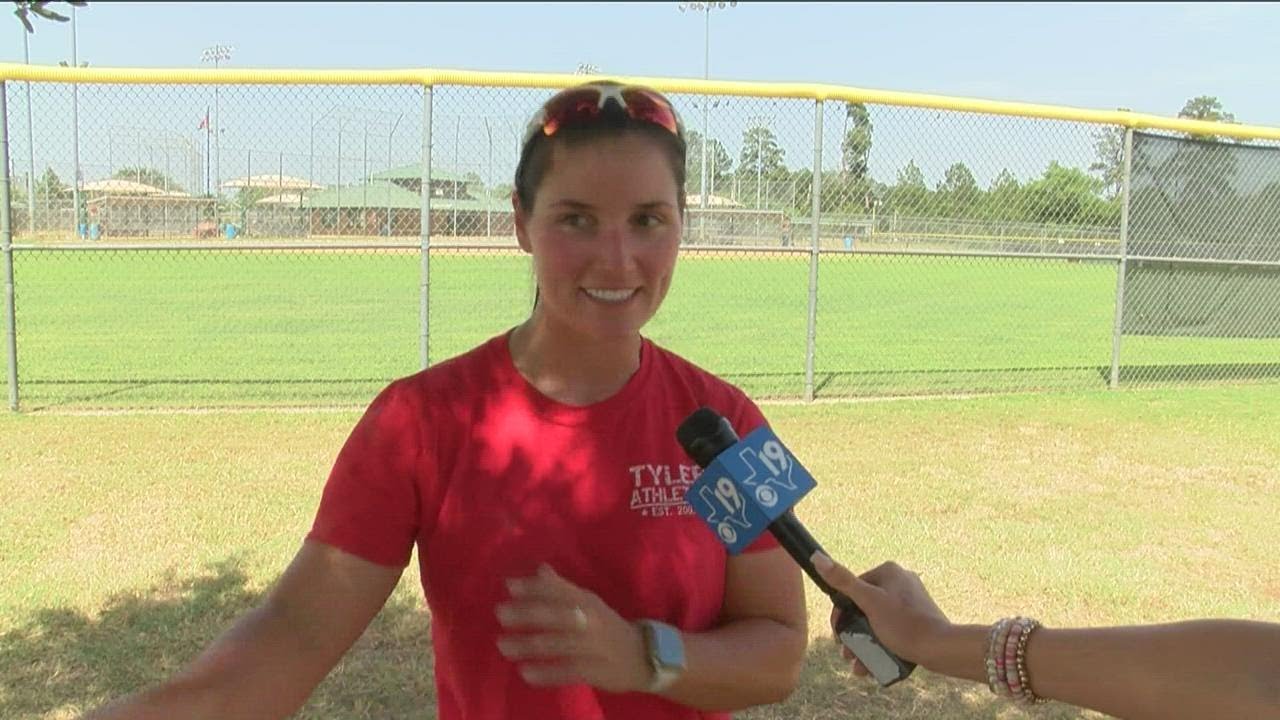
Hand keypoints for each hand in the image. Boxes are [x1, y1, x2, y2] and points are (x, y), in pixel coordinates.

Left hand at [496, 564, 651, 692]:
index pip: (559, 590)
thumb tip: (539, 569)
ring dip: (528, 644)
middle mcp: (589, 620)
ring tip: (503, 645)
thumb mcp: (588, 603)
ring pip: (557, 644)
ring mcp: (592, 646)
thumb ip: (562, 588)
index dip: (534, 587)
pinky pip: (567, 672)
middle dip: (527, 613)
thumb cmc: (606, 626)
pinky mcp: (595, 671)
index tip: (509, 585)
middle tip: (500, 613)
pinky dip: (546, 673)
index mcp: (586, 601)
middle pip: (556, 614)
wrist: (642, 656)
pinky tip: (525, 673)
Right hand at [811, 553, 950, 677]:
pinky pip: (892, 629)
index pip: (852, 589)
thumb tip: (817, 557)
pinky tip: (874, 664)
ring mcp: (910, 600)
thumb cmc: (905, 625)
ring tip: (859, 665)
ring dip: (864, 644)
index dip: (841, 614)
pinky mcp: (917, 618)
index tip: (839, 636)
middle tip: (847, 653)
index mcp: (889, 571)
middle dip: (853, 634)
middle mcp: (900, 581)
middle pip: (864, 607)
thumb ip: (843, 581)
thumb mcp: (869, 602)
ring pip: (877, 621)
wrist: (940, 649)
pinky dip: (881, 645)